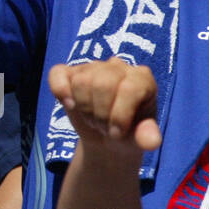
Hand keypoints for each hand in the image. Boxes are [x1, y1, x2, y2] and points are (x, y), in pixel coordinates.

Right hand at [47, 58, 161, 153]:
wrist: (108, 139)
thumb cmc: (129, 134)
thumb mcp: (141, 138)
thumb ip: (147, 137)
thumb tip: (151, 142)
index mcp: (142, 78)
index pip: (128, 88)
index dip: (119, 115)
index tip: (118, 133)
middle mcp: (118, 67)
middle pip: (102, 83)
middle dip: (100, 114)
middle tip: (104, 127)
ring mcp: (92, 67)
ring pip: (81, 81)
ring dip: (84, 109)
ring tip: (93, 118)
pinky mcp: (69, 73)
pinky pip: (57, 74)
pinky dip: (60, 90)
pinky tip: (70, 104)